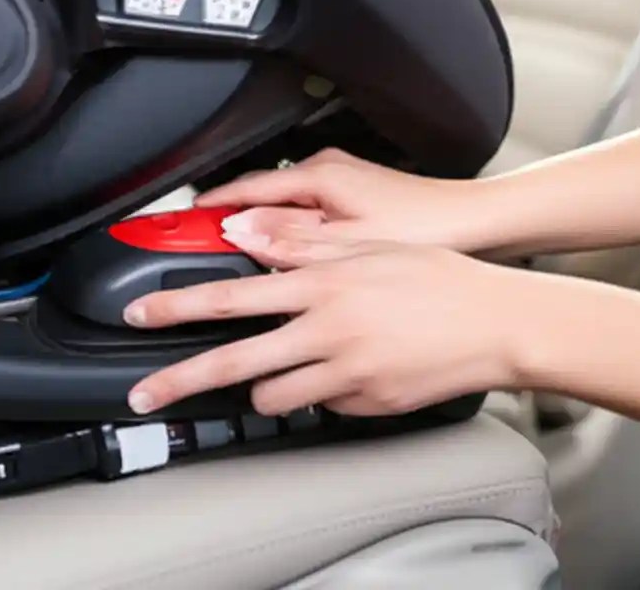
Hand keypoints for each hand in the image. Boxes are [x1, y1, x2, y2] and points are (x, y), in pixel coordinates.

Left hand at [123, 240, 540, 417]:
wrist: (499, 324)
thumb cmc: (440, 277)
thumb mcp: (367, 247)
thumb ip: (301, 243)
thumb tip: (245, 234)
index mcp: (322, 284)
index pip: (231, 297)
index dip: (177, 306)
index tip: (141, 315)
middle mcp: (327, 332)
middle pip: (234, 362)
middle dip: (180, 380)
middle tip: (146, 393)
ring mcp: (347, 375)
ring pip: (274, 396)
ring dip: (264, 387)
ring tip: (281, 367)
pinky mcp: (367, 404)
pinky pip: (323, 406)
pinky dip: (322, 391)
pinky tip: (349, 368)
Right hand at [196, 149, 477, 257]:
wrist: (478, 225)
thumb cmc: (425, 227)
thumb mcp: (348, 243)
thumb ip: (289, 240)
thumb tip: (239, 233)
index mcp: (319, 175)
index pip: (244, 186)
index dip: (208, 208)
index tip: (178, 225)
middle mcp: (328, 172)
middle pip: (259, 194)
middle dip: (228, 218)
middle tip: (195, 242)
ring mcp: (343, 184)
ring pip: (284, 205)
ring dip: (260, 227)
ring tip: (235, 254)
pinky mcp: (357, 200)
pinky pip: (306, 213)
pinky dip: (290, 232)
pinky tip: (288, 258)